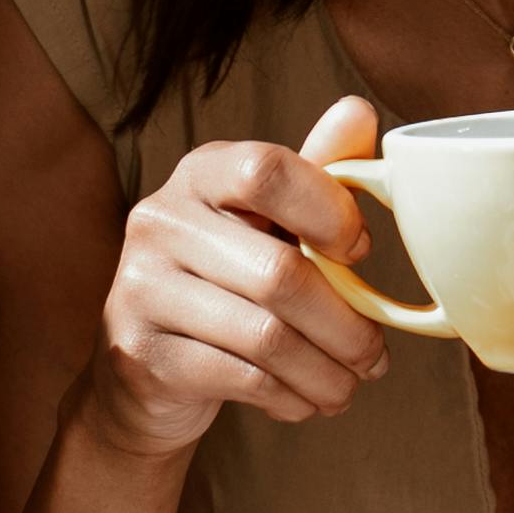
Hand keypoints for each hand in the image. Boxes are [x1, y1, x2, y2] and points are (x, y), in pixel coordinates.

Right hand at [78, 90, 391, 461]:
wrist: (143, 374)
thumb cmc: (224, 285)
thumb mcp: (267, 224)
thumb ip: (314, 173)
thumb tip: (359, 110)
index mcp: (199, 174)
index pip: (266, 171)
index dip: (328, 211)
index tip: (359, 251)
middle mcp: (159, 220)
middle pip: (279, 273)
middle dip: (346, 326)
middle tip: (375, 357)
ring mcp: (139, 287)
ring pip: (266, 336)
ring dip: (326, 373)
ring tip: (348, 387)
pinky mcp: (138, 352)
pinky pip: (240, 378)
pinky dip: (290, 397)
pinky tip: (304, 401)